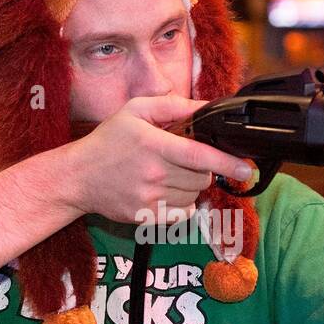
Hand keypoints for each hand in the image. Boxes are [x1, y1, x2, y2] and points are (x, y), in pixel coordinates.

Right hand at [65, 95, 254, 225]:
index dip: (227, 162)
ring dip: (191, 186)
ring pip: (193, 196)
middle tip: (185, 160)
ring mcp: (150, 198)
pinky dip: (182, 204)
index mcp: (153, 144)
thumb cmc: (108, 141)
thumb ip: (173, 106)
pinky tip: (166, 191)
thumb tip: (206, 107)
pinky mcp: (146, 217)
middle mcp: (153, 174)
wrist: (78, 177)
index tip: (245, 167)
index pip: (199, 155)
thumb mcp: (135, 111)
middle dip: (203, 169)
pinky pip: (182, 214)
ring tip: (169, 174)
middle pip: (201, 178)